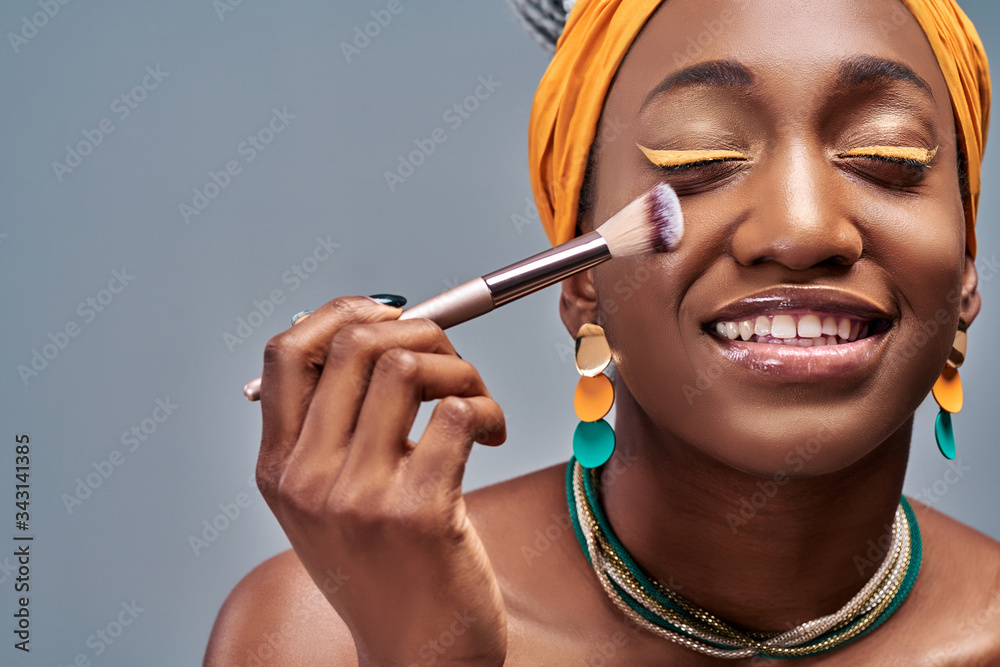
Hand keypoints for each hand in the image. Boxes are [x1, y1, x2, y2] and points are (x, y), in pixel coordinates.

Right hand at [255, 296, 507, 665]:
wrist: (416, 656)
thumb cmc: (386, 569)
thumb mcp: (330, 500)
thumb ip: (333, 428)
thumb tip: (368, 331)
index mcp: (279, 467)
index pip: (286, 351)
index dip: (342, 312)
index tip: (391, 315)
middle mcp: (307, 478)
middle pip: (353, 345)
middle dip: (421, 333)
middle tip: (450, 365)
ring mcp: (358, 497)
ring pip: (406, 368)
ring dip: (461, 370)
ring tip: (476, 403)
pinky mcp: (418, 513)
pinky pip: (457, 413)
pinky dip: (488, 408)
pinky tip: (494, 435)